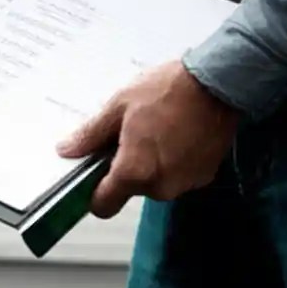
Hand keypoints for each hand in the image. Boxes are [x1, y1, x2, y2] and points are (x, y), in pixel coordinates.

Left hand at [57, 60, 239, 217]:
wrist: (220, 81)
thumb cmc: (168, 90)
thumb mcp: (118, 107)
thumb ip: (90, 135)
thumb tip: (67, 150)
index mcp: (134, 173)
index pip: (103, 206)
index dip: (95, 194)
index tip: (94, 176)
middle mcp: (160, 186)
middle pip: (130, 191)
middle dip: (127, 170)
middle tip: (130, 138)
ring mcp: (186, 183)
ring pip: (155, 184)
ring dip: (151, 166)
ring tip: (156, 132)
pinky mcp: (205, 176)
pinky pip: (177, 176)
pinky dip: (173, 162)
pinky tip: (176, 135)